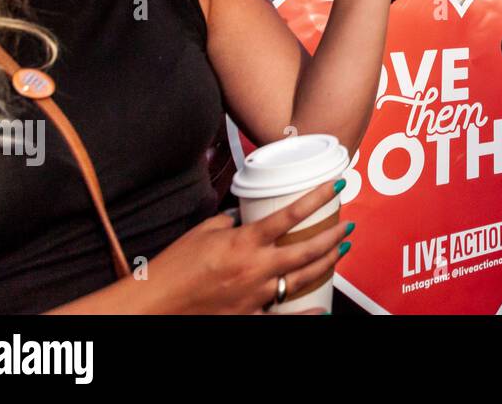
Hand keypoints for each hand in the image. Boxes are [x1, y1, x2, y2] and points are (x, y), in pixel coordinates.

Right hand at [142, 180, 353, 313]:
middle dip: (333, 235)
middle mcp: (255, 269)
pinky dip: (305, 314)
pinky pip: (283, 316)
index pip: (289, 215)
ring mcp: (255, 295)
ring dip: (326, 263)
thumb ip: (230, 222)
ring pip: (301, 279)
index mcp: (244, 243)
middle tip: (347, 224)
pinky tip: (322, 308)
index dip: (316, 198)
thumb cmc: (173, 268)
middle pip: (306, 250)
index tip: (334, 185)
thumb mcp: (203, 232)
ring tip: (341, 250)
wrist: (153, 306)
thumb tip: (245, 215)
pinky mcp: (249, 316)